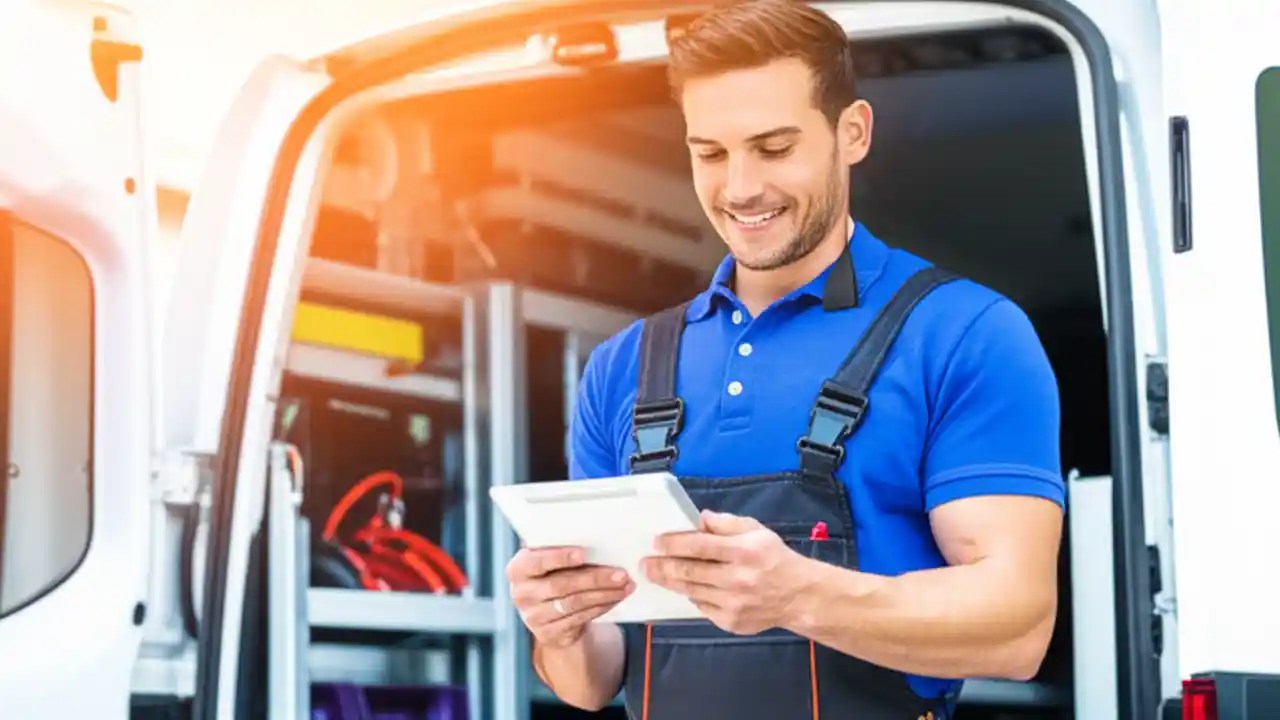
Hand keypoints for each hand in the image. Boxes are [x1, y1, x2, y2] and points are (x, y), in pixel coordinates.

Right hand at [507, 546, 634, 647]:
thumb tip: (598, 542)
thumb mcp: (550, 562)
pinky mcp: (549, 633)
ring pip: (574, 603)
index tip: (583, 553)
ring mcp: (534, 617)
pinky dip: (601, 607)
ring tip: (625, 585)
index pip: (535, 562)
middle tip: (620, 573)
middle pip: (561, 585)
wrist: (549, 612)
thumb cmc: (553, 575)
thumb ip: (562, 551)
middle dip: (594, 578)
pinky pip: (580, 618)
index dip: (559, 557)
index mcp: (518, 569)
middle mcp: (521, 593)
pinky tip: (616, 598)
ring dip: (604, 594)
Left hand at [643, 510, 802, 634]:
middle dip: (662, 566)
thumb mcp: (756, 531)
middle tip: (645, 563)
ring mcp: (733, 604)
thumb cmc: (774, 558)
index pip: (699, 546)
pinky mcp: (730, 621)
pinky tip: (682, 588)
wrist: (798, 596)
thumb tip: (699, 520)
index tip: (656, 542)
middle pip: (690, 572)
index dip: (674, 543)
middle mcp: (737, 579)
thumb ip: (726, 524)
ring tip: (654, 574)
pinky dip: (691, 596)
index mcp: (743, 552)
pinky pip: (702, 607)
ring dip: (669, 582)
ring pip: (691, 591)